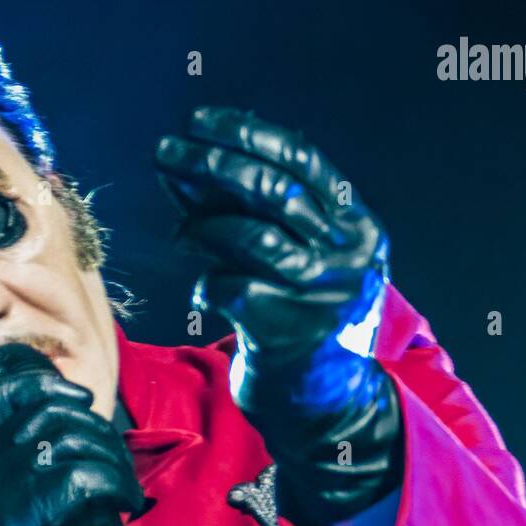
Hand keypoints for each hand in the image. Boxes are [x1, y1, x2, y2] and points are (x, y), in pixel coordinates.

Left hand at [155, 106, 401, 525]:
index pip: (302, 161)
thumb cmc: (299, 319)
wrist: (323, 404)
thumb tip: (188, 158)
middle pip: (273, 190)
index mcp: (358, 227)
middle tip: (166, 151)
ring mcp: (321, 293)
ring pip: (250, 235)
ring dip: (202, 227)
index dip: (248, 134)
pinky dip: (207, 282)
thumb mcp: (297, 257)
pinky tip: (207, 291)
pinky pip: (228, 285)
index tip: (201, 120)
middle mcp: (348, 256)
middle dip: (211, 164)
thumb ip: (253, 210)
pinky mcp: (287, 329)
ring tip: (183, 233)